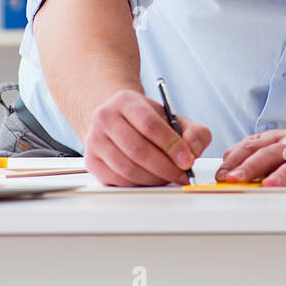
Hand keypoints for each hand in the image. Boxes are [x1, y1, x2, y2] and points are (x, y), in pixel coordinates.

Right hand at [83, 89, 210, 185]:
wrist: (116, 120)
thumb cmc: (146, 120)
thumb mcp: (172, 118)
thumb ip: (193, 131)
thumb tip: (193, 150)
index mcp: (125, 101)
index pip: (150, 125)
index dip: (172, 145)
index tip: (188, 160)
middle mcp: (105, 118)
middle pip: (138, 150)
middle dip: (165, 167)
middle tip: (182, 175)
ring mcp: (94, 140)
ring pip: (127, 169)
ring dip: (154, 178)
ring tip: (169, 177)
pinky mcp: (92, 162)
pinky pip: (119, 180)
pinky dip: (140, 184)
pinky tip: (152, 178)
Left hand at [216, 122, 285, 186]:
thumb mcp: (278, 144)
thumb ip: (254, 152)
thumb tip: (226, 163)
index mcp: (279, 139)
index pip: (254, 146)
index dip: (236, 160)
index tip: (221, 174)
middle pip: (272, 154)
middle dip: (251, 167)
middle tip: (235, 179)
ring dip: (283, 174)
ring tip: (269, 185)